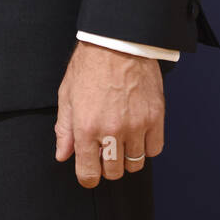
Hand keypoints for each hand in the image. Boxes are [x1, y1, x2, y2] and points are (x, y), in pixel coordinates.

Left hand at [54, 40, 163, 187]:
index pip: (89, 174)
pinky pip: (154, 149)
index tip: (89, 172)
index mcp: (86, 127)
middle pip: (114, 173)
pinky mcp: (156, 118)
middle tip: (104, 148)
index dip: (87, 177)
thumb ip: (64, 129)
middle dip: (106, 165)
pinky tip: (138, 132)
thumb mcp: (67, 95)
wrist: (117, 42)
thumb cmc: (89, 65)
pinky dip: (146, 146)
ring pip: (135, 164)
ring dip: (126, 156)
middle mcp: (112, 131)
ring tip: (121, 138)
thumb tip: (63, 155)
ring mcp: (137, 126)